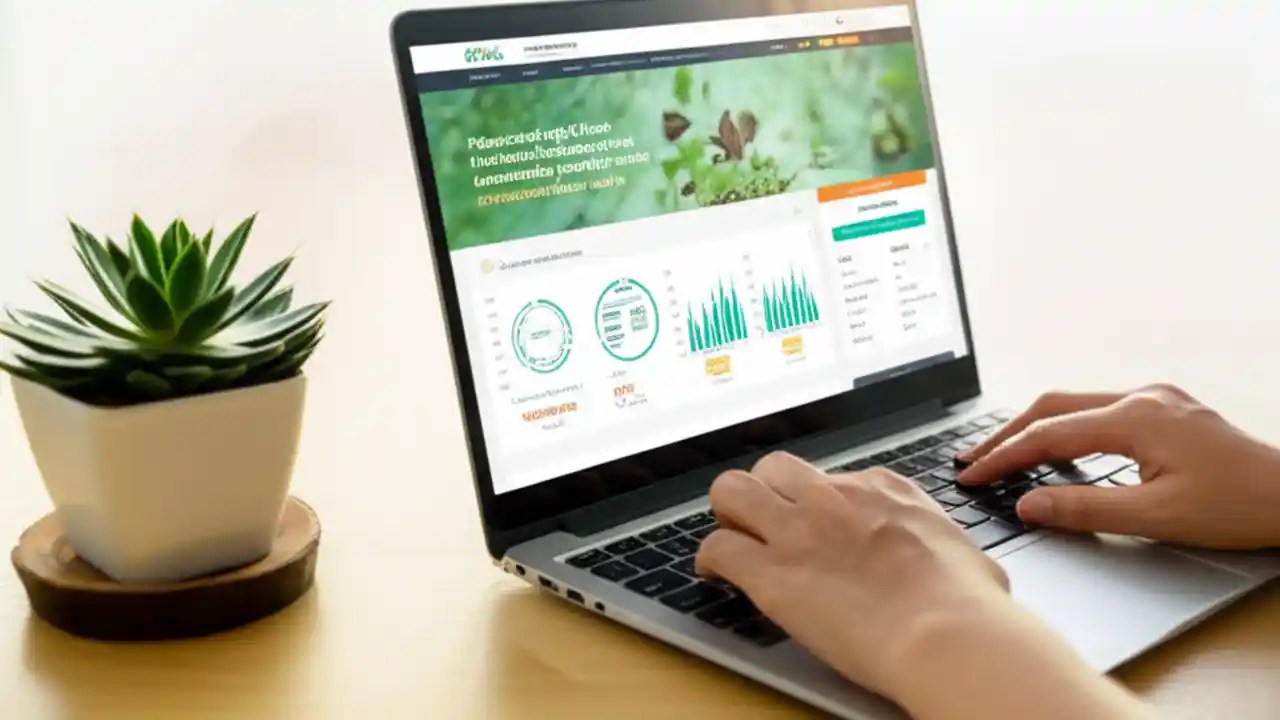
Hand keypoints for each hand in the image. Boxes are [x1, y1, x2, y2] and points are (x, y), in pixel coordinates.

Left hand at [695, 452, 1148, 719]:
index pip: (833, 478)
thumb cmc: (969, 605)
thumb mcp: (966, 554)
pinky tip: (715, 575)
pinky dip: (710, 561)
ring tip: (732, 538)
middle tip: (765, 524)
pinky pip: (717, 548)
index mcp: (882, 489)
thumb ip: (941, 548)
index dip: (819, 504)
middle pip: (774, 469)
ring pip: (732, 491)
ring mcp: (797, 530)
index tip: (819, 525)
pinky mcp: (770, 571)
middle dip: (765, 493)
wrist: (947, 633)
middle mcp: (833, 498)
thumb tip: (958, 566)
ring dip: (728, 514)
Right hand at [959, 384, 1279, 549]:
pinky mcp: (1168, 410)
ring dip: (1035, 427)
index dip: (1004, 457)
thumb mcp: (1156, 517)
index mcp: (1136, 419)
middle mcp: (1143, 398)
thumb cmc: (1239, 507)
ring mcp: (1157, 399)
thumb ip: (1084, 508)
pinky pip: (1100, 409)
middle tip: (972, 458)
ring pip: (1076, 403)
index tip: (971, 476)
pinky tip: (1057, 447)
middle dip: (1008, 433)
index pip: (1048, 435)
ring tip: (1002, 451)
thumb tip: (1028, 503)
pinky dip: (1067, 427)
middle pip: (1054, 406)